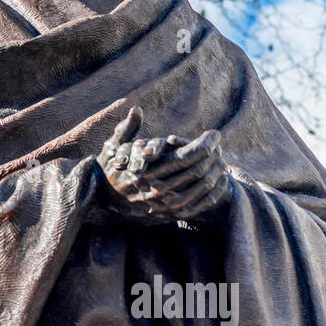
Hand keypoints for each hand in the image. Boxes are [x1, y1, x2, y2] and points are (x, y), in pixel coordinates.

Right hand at [97, 107, 230, 223]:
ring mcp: (167, 206)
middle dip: (213, 155)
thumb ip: (127, 129)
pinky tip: (221, 180)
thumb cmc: (110, 171)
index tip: (216, 133)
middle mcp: (160, 190)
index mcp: (150, 171)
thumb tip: (136, 109)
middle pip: (198, 171)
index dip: (206, 143)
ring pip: (203, 188)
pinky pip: (201, 205)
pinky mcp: (172, 216)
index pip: (187, 156)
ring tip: (222, 159)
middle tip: (219, 145)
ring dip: (217, 172)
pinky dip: (214, 192)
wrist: (103, 204)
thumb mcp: (113, 147)